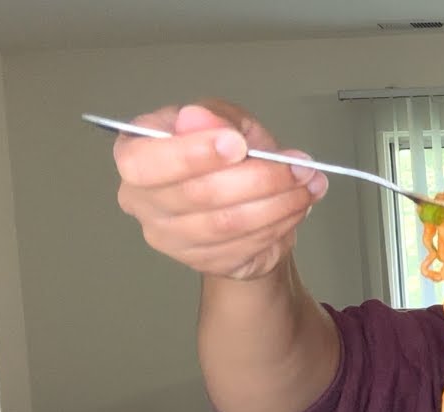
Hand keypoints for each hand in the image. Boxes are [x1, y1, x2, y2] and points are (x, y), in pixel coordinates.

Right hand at [112, 99, 327, 279]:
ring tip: (308, 185)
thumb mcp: (227, 120)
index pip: (144, 163)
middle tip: (298, 167)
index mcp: (135, 154)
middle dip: (259, 178)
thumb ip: (216, 116)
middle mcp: (142, 200)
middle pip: (197, 194)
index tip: (237, 144)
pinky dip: (280, 224)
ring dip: (278, 203)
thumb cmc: (228, 155)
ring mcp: (169, 237)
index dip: (192, 154)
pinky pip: (245, 246)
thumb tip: (197, 117)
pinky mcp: (202, 262)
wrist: (246, 201)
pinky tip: (297, 207)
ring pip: (228, 224)